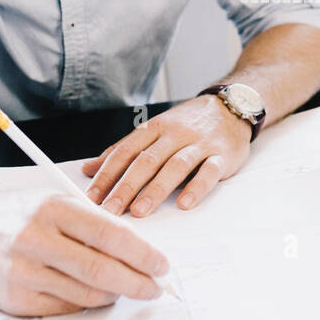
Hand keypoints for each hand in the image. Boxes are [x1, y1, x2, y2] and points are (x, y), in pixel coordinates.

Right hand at [0, 187, 169, 316]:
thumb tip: (142, 250)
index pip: (108, 234)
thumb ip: (95, 222)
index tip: (161, 265)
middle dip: (136, 282)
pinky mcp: (15, 298)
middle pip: (99, 269)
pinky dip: (87, 303)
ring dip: (114, 294)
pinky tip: (94, 294)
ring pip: (85, 292)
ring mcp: (22, 271)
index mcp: (52, 209)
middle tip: (156, 288)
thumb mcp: (57, 201)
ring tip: (126, 288)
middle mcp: (34, 239)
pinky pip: (65, 306)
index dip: (141, 253)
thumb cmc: (23, 215)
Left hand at [81, 95, 251, 216]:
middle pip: (147, 161)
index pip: (125, 152)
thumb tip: (88, 169)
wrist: (231, 108)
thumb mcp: (153, 131)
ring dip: (156, 189)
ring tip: (140, 211)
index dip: (107, 175)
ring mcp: (199, 144)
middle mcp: (175, 135)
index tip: (92, 198)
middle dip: (126, 186)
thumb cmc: (188, 125)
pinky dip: (197, 187)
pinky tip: (184, 204)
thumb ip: (123, 151)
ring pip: (175, 166)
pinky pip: (209, 171)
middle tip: (110, 210)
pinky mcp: (222, 156)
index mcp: (154, 129)